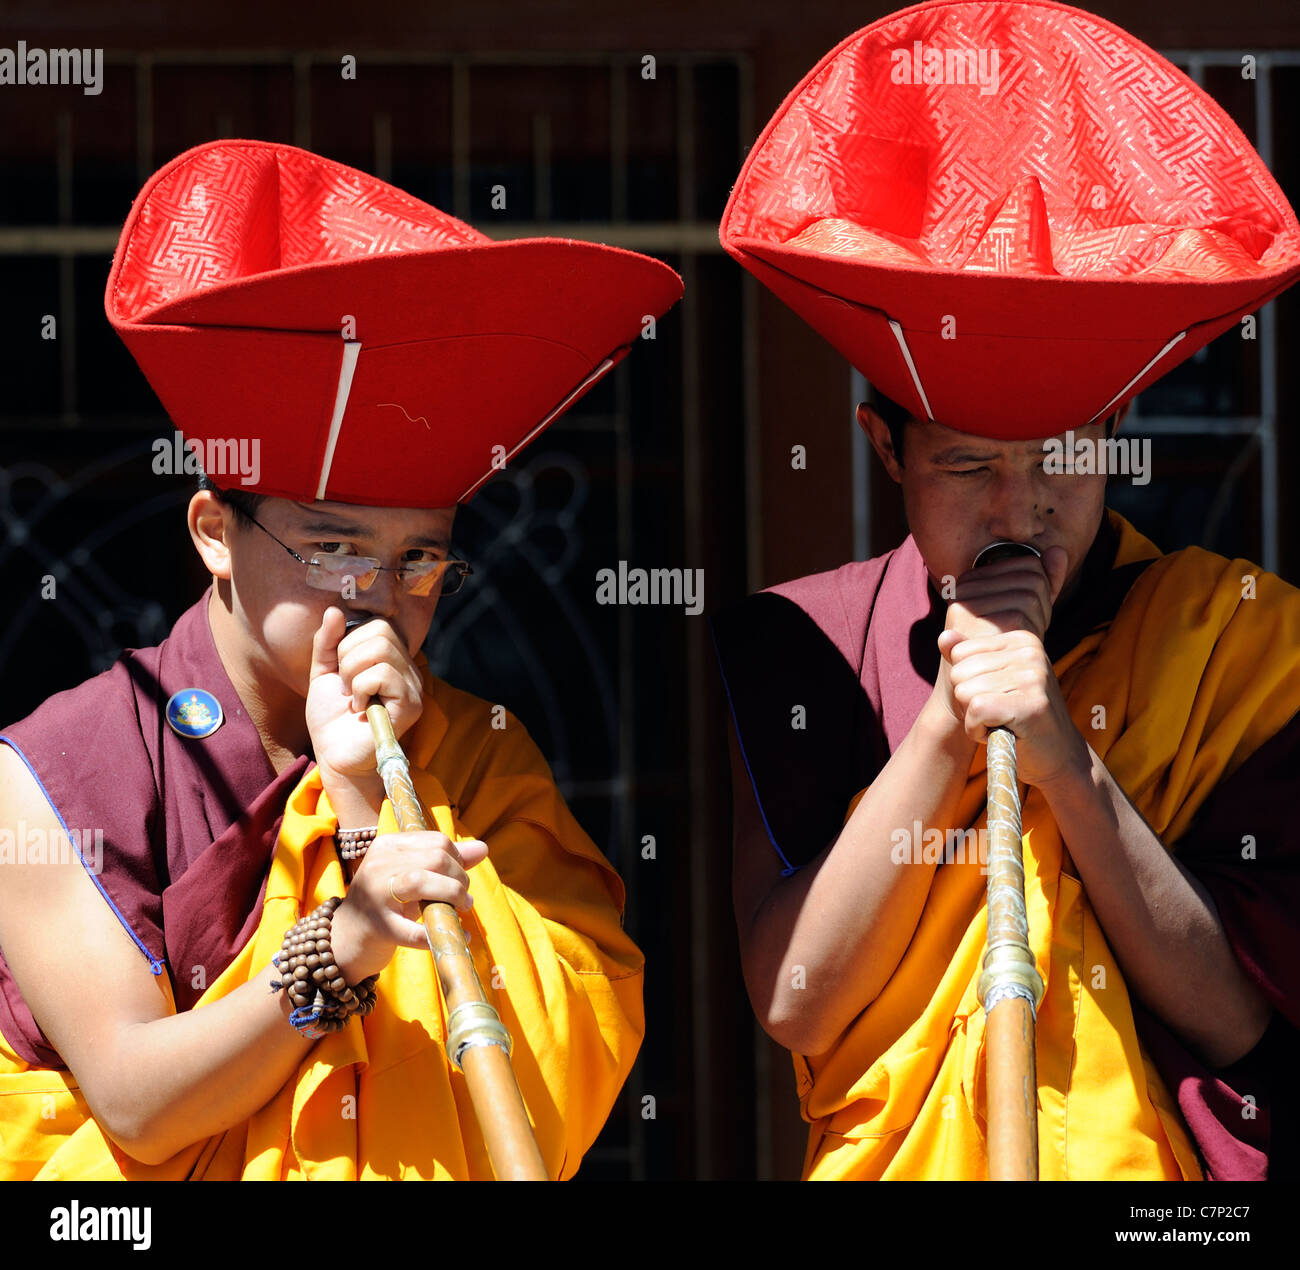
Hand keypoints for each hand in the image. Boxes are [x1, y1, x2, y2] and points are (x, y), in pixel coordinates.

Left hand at [305, 608, 424, 779]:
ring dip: (353, 673)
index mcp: (392, 659)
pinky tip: (360, 708)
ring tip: (352, 697)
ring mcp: (413, 687)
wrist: (334, 756)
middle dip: (349, 656)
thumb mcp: (323, 672)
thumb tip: (334, 611)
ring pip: (382, 650)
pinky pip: (383, 674)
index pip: (378, 624)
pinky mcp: (410, 705)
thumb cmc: (331, 719)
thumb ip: (328, 642)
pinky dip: (361, 688)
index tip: (341, 671)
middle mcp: (408, 670)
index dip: (349, 641)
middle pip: (382, 631)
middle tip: (346, 685)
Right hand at [330, 831, 490, 981]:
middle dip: (459, 879)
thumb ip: (447, 860)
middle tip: (464, 899)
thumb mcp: (413, 874)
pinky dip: (439, 934)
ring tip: (460, 909)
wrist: (345, 938)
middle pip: (435, 859)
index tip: (459, 878)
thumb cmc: (386, 902)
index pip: (437, 842)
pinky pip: (414, 930)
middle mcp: (377, 864)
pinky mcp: (377, 927)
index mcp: (387, 845)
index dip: (458, 860)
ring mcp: (374, 895)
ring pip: (422, 883)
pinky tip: (457, 937)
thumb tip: (482, 847)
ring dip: (452, 897)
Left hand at [930, 546, 1088, 787]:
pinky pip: (978, 711)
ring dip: (975, 714)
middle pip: (958, 667)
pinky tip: (1001, 731)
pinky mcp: (1032, 702)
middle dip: (967, 696)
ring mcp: (1034, 673)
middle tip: (994, 708)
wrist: (1049, 755)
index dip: (961, 674)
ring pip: (965, 690)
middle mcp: (1029, 647)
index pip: (957, 645)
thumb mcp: (992, 675)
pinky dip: (981, 730)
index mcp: (1019, 633)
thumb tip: (946, 634)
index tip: (987, 688)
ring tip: (999, 718)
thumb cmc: (1014, 711)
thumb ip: (972, 649)